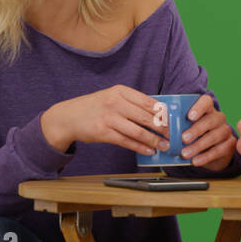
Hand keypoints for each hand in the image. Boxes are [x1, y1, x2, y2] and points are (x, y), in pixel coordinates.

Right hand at [43, 85, 169, 155]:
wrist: (68, 117)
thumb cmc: (94, 107)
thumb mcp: (111, 97)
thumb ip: (131, 102)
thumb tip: (157, 113)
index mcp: (120, 91)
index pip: (148, 102)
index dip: (163, 113)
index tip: (172, 121)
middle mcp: (115, 103)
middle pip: (146, 117)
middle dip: (162, 128)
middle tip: (172, 135)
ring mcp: (109, 118)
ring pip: (139, 131)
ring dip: (154, 140)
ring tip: (164, 146)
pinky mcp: (104, 133)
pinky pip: (127, 142)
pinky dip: (141, 147)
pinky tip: (149, 151)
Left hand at [180, 95, 237, 170]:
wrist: (210, 153)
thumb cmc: (194, 136)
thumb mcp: (186, 128)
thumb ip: (177, 125)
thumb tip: (160, 127)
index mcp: (207, 109)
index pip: (206, 101)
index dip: (199, 107)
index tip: (190, 116)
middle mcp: (218, 118)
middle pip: (211, 120)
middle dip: (196, 130)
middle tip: (183, 139)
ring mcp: (225, 131)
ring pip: (215, 136)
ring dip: (198, 145)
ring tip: (185, 153)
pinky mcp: (229, 145)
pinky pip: (219, 150)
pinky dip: (205, 157)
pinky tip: (195, 161)